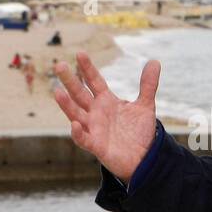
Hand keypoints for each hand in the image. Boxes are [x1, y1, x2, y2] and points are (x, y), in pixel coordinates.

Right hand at [52, 51, 159, 183]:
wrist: (144, 158)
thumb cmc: (139, 132)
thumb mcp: (145, 106)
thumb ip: (148, 85)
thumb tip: (154, 61)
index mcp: (106, 101)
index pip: (94, 81)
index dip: (87, 68)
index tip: (80, 53)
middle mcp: (96, 113)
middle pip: (79, 94)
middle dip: (70, 81)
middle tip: (59, 65)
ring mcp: (94, 129)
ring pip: (76, 114)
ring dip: (66, 104)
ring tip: (57, 92)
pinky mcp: (96, 146)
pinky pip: (84, 139)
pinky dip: (78, 133)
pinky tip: (74, 124)